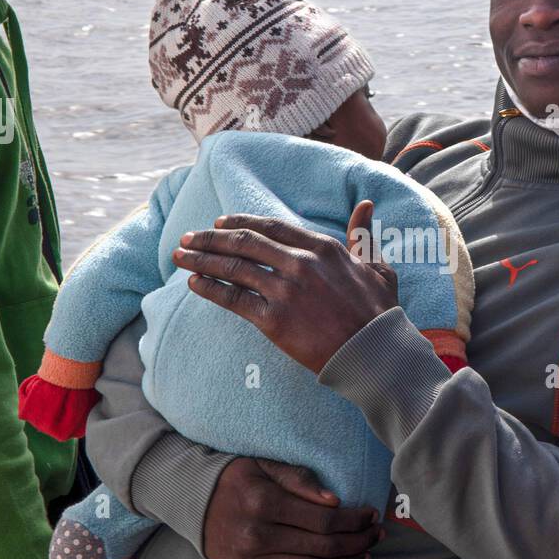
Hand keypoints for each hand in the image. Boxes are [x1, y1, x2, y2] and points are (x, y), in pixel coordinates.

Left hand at [172, 200, 397, 372]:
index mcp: (322, 247)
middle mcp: (300, 263)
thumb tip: (365, 205)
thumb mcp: (377, 266)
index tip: (219, 223)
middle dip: (210, 238)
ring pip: (234, 267)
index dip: (241, 223)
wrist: (374, 352)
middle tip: (188, 238)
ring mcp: (286, 290)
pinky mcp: (274, 320)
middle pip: (245, 242)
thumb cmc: (378, 312)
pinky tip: (195, 283)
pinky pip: (234, 299)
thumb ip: (363, 235)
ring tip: (180, 257)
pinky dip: (211, 288)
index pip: (271, 227)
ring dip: (202, 259)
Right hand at [203, 458, 384, 558]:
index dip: (354, 520)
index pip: (324, 518)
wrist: (193, 500)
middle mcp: (257, 534)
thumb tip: (334, 501)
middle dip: (356, 542)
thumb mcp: (266, 466)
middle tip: (376, 536)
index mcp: (265, 502)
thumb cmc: (236, 479)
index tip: (371, 516)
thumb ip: (299, 480)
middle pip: (322, 546)